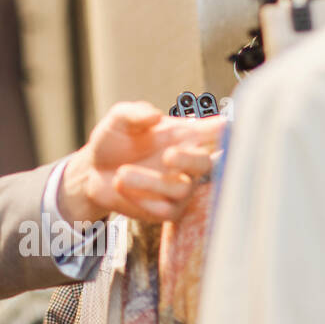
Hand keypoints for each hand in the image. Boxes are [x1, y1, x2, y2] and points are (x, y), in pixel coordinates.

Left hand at [58, 101, 223, 225]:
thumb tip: (154, 115)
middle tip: (168, 155)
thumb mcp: (119, 119)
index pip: (219, 132)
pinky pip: (165, 210)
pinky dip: (141, 198)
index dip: (230, 130)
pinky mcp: (167, 210)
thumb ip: (135, 113)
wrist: (94, 170)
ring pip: (182, 189)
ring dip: (151, 181)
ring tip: (122, 173)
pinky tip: (120, 185)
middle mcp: (188, 163)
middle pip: (209, 164)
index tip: (227, 126)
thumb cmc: (115, 141)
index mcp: (186, 136)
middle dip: (191, 159)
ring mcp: (180, 188)